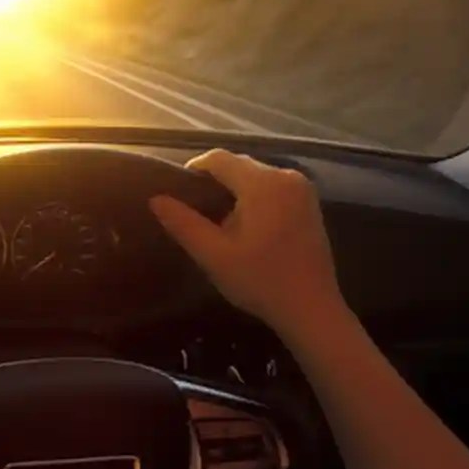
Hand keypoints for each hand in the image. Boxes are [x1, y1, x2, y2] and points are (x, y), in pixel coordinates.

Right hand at [149, 149, 346, 333]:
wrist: (311, 308)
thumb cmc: (260, 282)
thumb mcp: (214, 256)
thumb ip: (183, 224)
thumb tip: (156, 199)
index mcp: (263, 184)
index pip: (219, 159)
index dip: (194, 170)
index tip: (179, 193)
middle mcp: (286, 176)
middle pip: (240, 165)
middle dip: (215, 182)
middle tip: (196, 213)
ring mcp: (302, 189)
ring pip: (256, 176)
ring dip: (235, 191)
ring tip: (219, 222)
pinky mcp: (310, 203)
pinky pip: (273, 187)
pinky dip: (255, 198)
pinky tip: (247, 226)